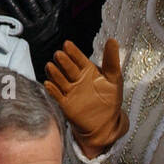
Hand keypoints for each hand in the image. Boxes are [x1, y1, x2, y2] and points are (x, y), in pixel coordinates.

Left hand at [0, 0, 76, 66]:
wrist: (50, 64)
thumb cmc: (57, 38)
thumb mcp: (67, 21)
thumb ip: (68, 2)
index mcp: (62, 16)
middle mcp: (51, 20)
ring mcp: (38, 27)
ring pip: (29, 2)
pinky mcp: (26, 33)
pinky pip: (17, 14)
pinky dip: (11, 3)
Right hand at [44, 39, 127, 157]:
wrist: (105, 123)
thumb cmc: (110, 99)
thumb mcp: (114, 78)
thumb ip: (112, 60)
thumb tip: (112, 40)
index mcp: (87, 70)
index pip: (78, 58)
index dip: (73, 52)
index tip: (68, 45)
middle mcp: (76, 78)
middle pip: (67, 67)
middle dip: (63, 61)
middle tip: (59, 54)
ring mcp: (70, 90)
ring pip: (60, 79)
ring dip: (55, 73)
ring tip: (50, 66)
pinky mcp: (65, 103)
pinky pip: (57, 96)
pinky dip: (52, 90)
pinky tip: (49, 84)